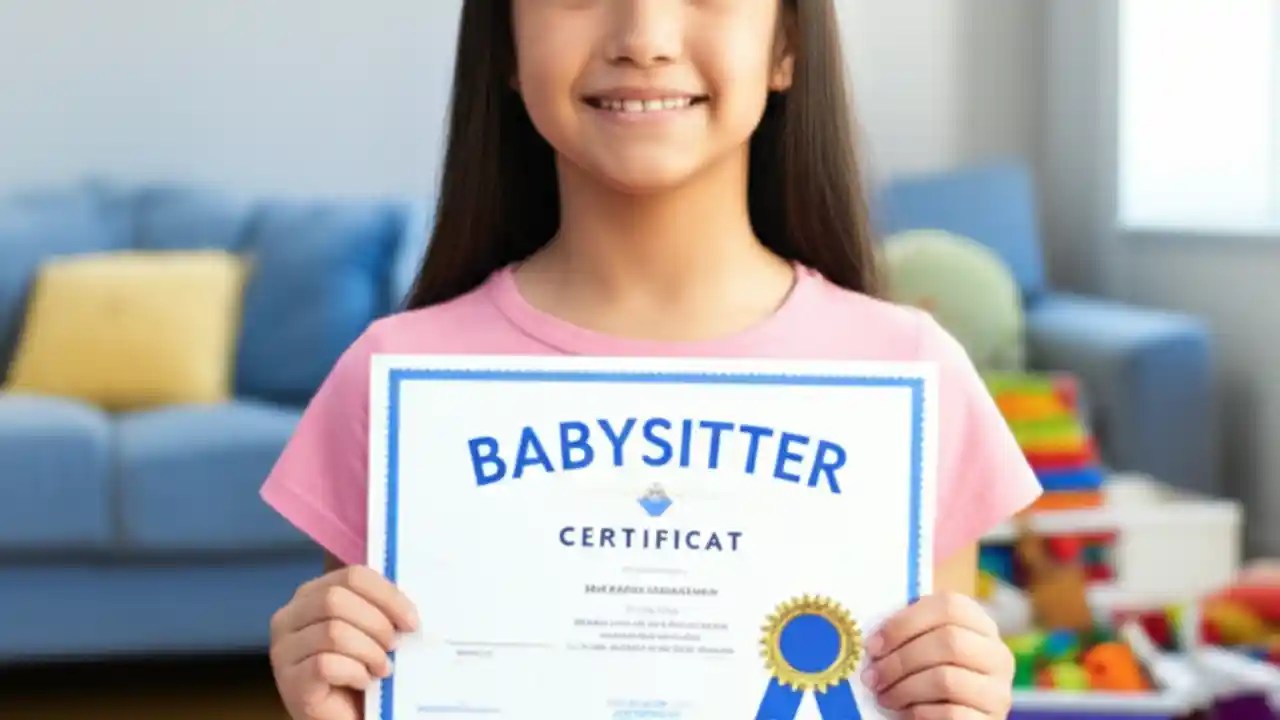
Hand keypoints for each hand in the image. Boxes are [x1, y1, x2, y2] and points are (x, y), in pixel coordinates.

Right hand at [269, 565, 418, 719]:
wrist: (344, 716)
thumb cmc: (360, 670)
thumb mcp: (369, 630)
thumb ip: (378, 608)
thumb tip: (405, 603)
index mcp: (310, 595)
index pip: (352, 575)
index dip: (387, 595)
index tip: (411, 619)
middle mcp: (288, 618)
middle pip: (336, 598)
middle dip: (377, 623)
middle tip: (394, 646)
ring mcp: (284, 651)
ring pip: (333, 631)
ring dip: (369, 651)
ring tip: (382, 668)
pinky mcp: (290, 682)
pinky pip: (325, 665)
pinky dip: (355, 672)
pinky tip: (364, 681)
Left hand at [862, 592, 1013, 718]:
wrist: (950, 719)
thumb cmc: (928, 677)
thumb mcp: (922, 648)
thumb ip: (908, 633)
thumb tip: (874, 639)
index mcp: (980, 625)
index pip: (949, 606)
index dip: (904, 622)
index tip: (873, 645)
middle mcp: (997, 654)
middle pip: (949, 641)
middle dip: (900, 660)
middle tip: (872, 677)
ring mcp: (999, 690)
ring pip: (947, 679)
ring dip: (904, 689)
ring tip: (884, 697)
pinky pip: (951, 713)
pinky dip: (919, 713)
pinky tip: (905, 713)